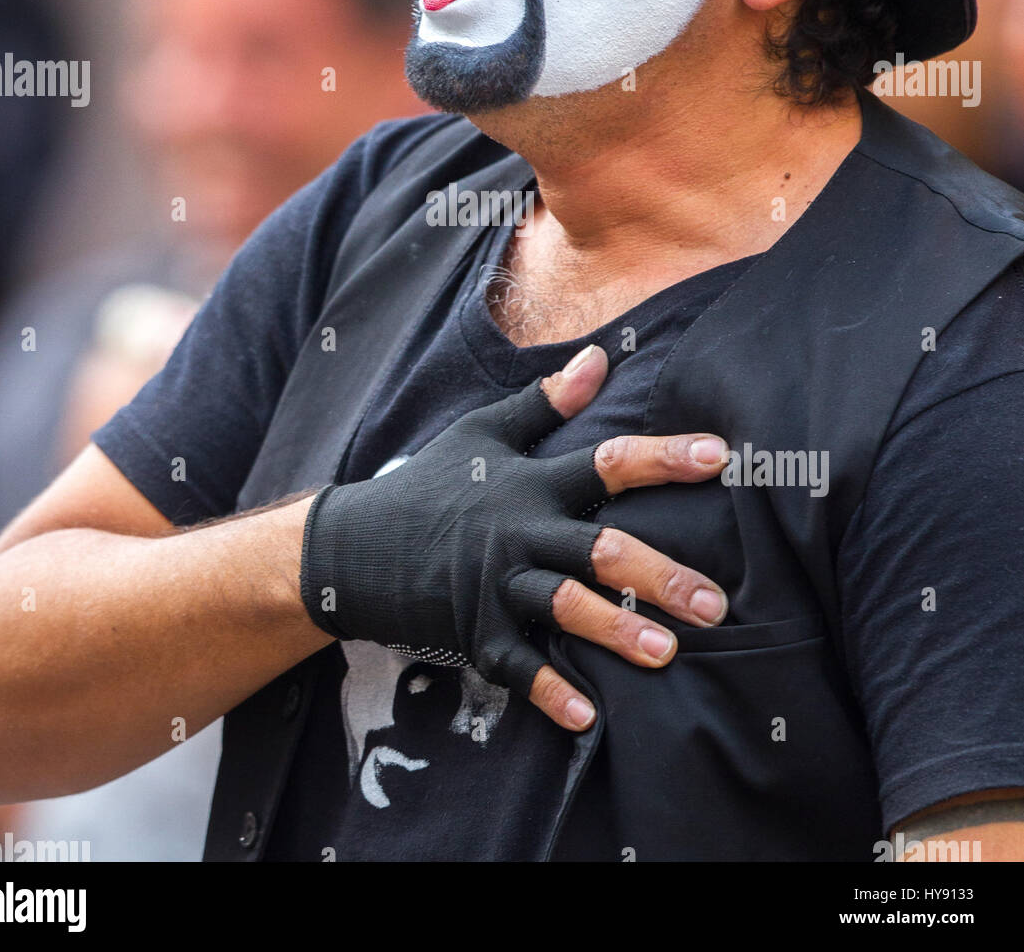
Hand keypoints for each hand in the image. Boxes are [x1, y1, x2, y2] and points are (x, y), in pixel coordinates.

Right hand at [300, 345, 728, 731]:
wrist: (352, 546)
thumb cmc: (430, 485)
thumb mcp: (483, 435)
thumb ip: (546, 403)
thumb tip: (599, 356)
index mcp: (531, 484)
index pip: (608, 464)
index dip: (664, 458)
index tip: (720, 456)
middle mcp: (520, 533)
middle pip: (599, 550)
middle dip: (660, 576)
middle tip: (714, 602)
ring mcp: (496, 586)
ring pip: (566, 608)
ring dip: (617, 631)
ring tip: (667, 653)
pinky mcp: (474, 631)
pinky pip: (517, 666)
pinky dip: (550, 692)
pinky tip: (588, 716)